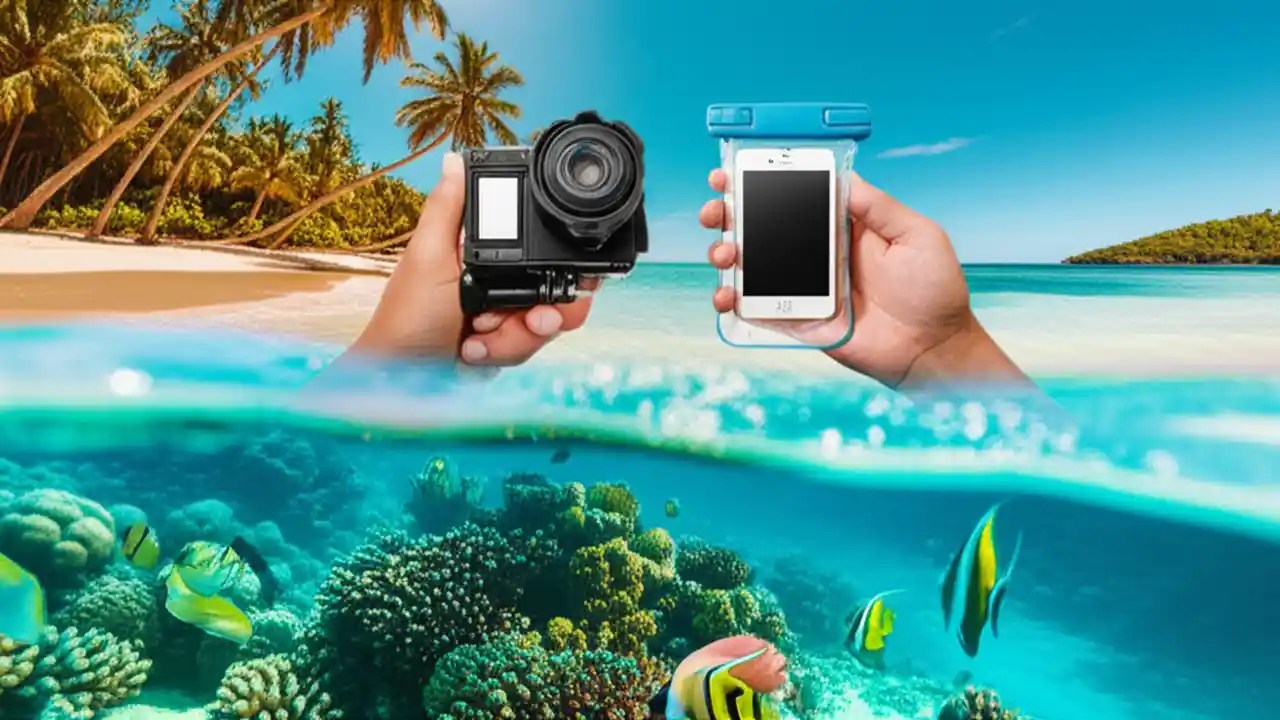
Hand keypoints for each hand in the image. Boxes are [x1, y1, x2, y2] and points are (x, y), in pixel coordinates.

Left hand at [348, 152, 595, 366]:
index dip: (555, 258)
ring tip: (479, 337)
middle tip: (524, 316)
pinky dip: (507, 351)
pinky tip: (477, 351)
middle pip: (556, 284)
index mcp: (481, 251)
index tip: (557, 275)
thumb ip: (447, 209)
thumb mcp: (428, 256)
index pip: (539, 243)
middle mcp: (500, 280)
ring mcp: (505, 315)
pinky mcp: (505, 346)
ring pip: (549, 320)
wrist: (405, 382)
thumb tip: (456, 158)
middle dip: (540, 309)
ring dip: (515, 334)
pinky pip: (532, 346)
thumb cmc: (406, 319)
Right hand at [700, 169, 1029, 391]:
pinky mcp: (798, 320)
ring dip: (725, 253)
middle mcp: (818, 254)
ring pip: (751, 265)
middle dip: (729, 215)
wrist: (932, 349)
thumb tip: (844, 177)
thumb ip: (879, 207)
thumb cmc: (934, 291)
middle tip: (716, 211)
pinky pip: (756, 309)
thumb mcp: (917, 235)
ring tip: (724, 253)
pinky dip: (733, 302)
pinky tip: (727, 295)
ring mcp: (804, 288)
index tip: (734, 172)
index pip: (795, 198)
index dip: (761, 184)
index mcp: (843, 227)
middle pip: (761, 228)